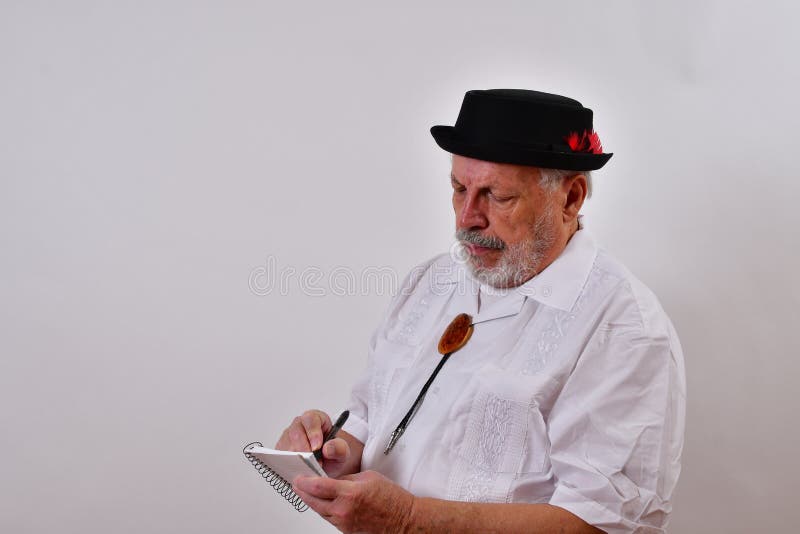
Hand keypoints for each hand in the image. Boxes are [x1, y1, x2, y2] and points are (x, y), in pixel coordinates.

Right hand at [275, 409, 356, 477]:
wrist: (326, 465)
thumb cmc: (333, 454)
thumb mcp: (342, 452)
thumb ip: (340, 448)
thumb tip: (327, 448)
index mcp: (315, 419)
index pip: (311, 419)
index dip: (313, 432)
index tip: (317, 447)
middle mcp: (299, 425)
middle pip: (295, 432)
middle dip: (303, 449)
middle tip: (311, 463)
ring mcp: (288, 437)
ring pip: (286, 444)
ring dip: (294, 458)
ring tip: (305, 470)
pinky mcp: (281, 450)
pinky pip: (280, 456)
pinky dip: (287, 465)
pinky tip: (296, 473)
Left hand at [293, 470, 414, 533]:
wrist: (403, 520)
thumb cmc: (391, 498)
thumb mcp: (368, 477)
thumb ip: (347, 478)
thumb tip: (332, 480)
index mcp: (350, 493)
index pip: (318, 486)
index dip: (304, 481)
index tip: (299, 476)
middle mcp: (344, 510)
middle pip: (313, 501)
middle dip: (302, 491)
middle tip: (297, 484)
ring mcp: (344, 523)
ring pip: (320, 511)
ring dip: (311, 501)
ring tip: (306, 492)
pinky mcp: (345, 531)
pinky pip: (329, 518)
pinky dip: (323, 510)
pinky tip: (322, 502)